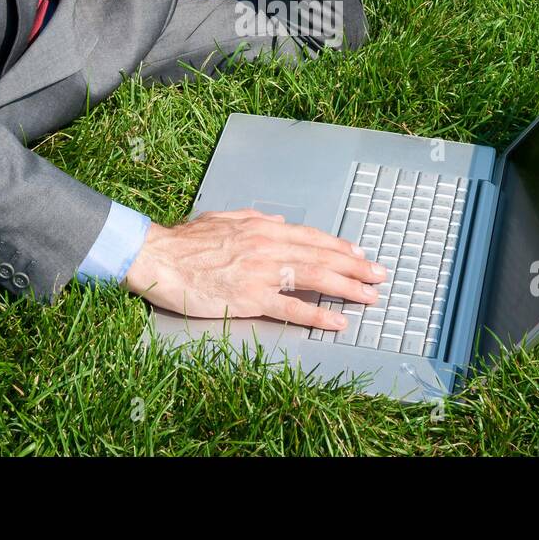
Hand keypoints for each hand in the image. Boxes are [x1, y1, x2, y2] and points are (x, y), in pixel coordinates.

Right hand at [124, 208, 387, 329]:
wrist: (158, 257)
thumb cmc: (185, 241)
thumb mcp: (223, 218)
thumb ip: (254, 219)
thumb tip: (278, 221)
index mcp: (262, 229)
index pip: (312, 237)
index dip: (340, 247)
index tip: (360, 255)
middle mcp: (268, 247)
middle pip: (322, 257)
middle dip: (356, 267)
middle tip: (380, 276)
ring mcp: (261, 273)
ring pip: (315, 279)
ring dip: (347, 288)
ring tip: (370, 296)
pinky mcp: (249, 299)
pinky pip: (291, 308)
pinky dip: (317, 315)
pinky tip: (337, 321)